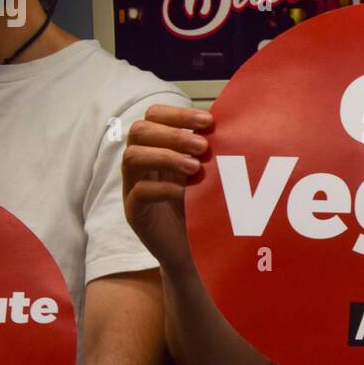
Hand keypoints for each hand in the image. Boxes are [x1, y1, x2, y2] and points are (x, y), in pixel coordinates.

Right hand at [123, 105, 211, 272]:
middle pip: (139, 130)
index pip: (154, 115)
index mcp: (157, 146)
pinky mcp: (134, 211)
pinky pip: (139, 191)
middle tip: (203, 147)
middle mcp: (140, 162)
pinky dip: (165, 188)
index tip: (209, 121)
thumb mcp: (206, 172)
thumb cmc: (201, 206)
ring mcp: (132, 186)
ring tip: (195, 168)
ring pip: (132, 157)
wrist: (195, 250)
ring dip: (167, 156)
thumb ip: (209, 150)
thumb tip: (231, 122)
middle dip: (174, 134)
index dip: (179, 113)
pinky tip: (187, 192)